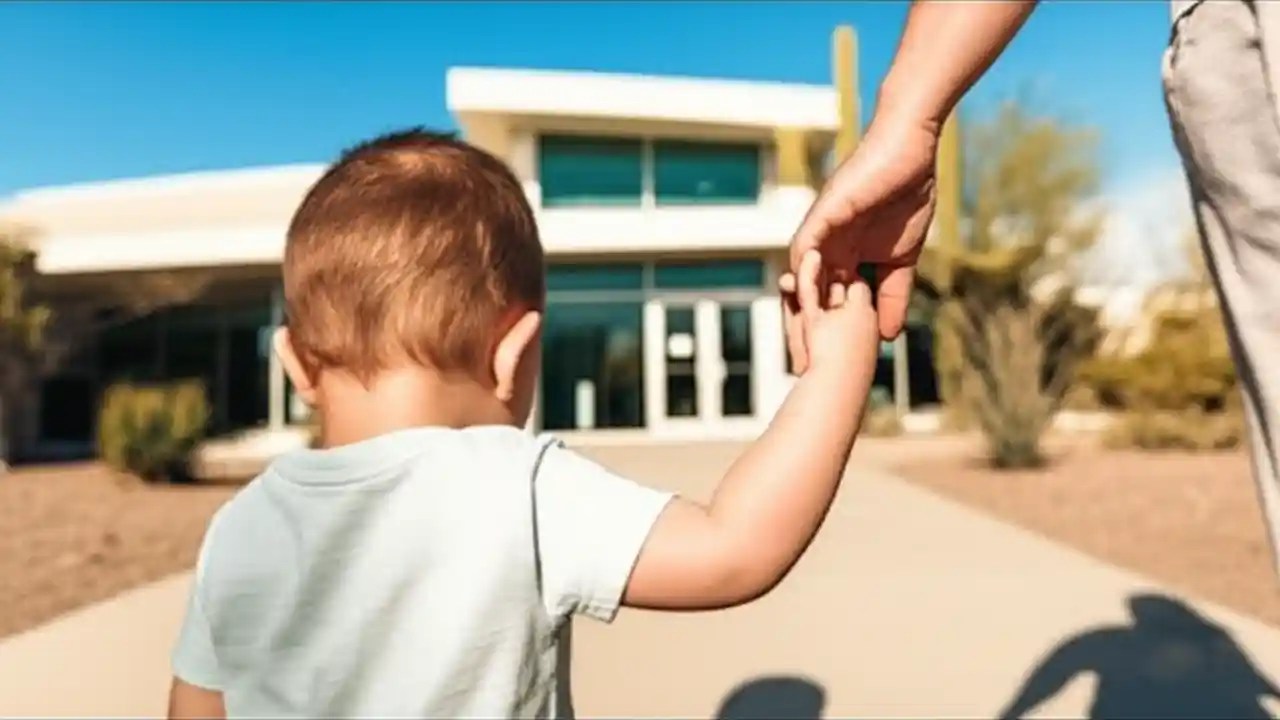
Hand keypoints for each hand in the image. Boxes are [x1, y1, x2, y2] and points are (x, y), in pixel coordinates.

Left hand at [785, 115, 939, 368]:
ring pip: (800, 277)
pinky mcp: (825, 212)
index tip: (824, 369)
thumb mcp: (902, 260)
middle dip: (803, 332)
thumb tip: (887, 336)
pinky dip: (802, 271)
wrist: (912, 152)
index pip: (827, 304)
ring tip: (800, 343)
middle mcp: (824, 248)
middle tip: (801, 369)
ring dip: (799, 311)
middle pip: (806, 297)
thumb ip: (891, 295)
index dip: (824, 335)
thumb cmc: (907, 195)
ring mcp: (821, 230)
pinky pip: (805, 246)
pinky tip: (801, 296)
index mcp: (842, 259)